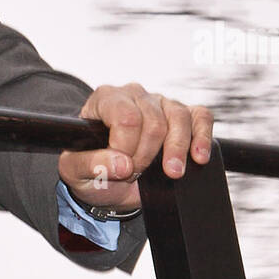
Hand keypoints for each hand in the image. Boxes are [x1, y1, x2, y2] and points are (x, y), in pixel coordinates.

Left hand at [59, 84, 212, 211]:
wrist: (109, 183)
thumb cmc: (90, 169)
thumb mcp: (75, 171)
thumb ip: (91, 164)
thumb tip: (120, 163)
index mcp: (105, 99)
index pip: (126, 117)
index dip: (127, 148)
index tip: (122, 168)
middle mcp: (133, 95)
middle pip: (153, 121)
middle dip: (147, 155)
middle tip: (135, 173)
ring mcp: (160, 103)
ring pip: (178, 117)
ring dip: (176, 150)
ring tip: (171, 173)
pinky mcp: (183, 116)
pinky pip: (200, 117)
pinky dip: (202, 137)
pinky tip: (198, 156)